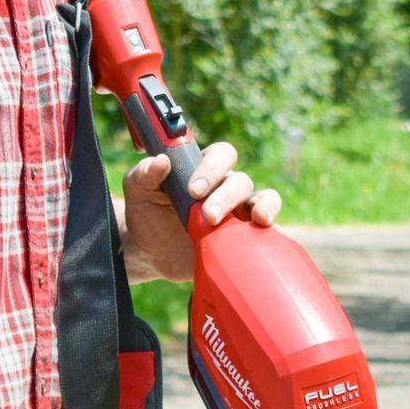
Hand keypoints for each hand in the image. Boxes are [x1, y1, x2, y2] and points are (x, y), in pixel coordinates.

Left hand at [122, 140, 281, 282]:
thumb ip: (143, 174)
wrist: (151, 254)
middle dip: (226, 196)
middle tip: (206, 216)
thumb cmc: (146, 216)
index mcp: (202, 170)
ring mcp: (237, 212)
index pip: (220, 155)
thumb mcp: (137, 192)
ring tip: (250, 222)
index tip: (193, 189)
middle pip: (240, 180)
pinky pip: (269, 227)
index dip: (212, 168)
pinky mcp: (245, 236)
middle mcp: (224, 187)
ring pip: (263, 198)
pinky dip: (272, 227)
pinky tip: (264, 232)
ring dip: (259, 207)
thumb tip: (160, 161)